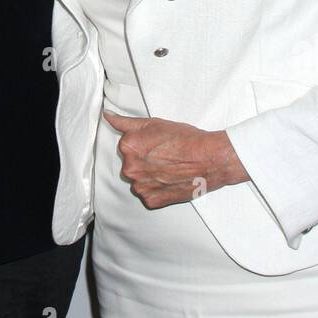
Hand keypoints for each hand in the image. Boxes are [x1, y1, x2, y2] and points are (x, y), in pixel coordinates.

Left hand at [103, 112, 247, 209]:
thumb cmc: (185, 139)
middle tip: (165, 156)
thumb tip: (107, 116)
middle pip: (131, 164)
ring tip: (169, 169)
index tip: (157, 144)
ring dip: (150, 176)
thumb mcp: (154, 123)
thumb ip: (126, 122)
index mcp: (128, 146)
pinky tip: (170, 181)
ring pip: (139, 180)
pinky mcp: (152, 201)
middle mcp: (130, 168)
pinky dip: (157, 190)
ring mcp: (140, 187)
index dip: (143, 144)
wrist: (210, 159)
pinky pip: (148, 195)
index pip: (127, 145)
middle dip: (144, 161)